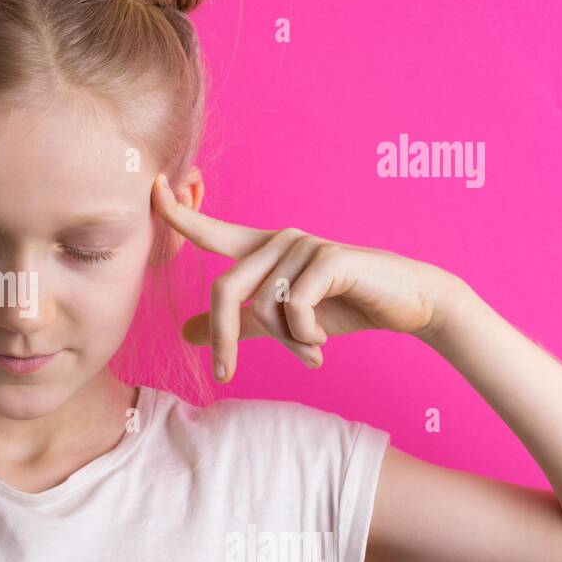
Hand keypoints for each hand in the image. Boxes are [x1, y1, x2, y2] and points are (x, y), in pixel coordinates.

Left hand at [150, 173, 459, 381]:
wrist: (408, 304)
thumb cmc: (344, 307)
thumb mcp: (280, 321)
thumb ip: (235, 324)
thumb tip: (185, 332)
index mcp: (263, 250)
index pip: (210, 231)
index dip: (178, 212)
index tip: (153, 187)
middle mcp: (278, 240)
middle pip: (224, 290)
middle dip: (222, 339)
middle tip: (225, 374)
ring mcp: (303, 245)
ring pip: (263, 307)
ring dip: (284, 343)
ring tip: (309, 351)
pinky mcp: (329, 258)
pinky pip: (293, 309)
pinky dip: (304, 337)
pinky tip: (322, 344)